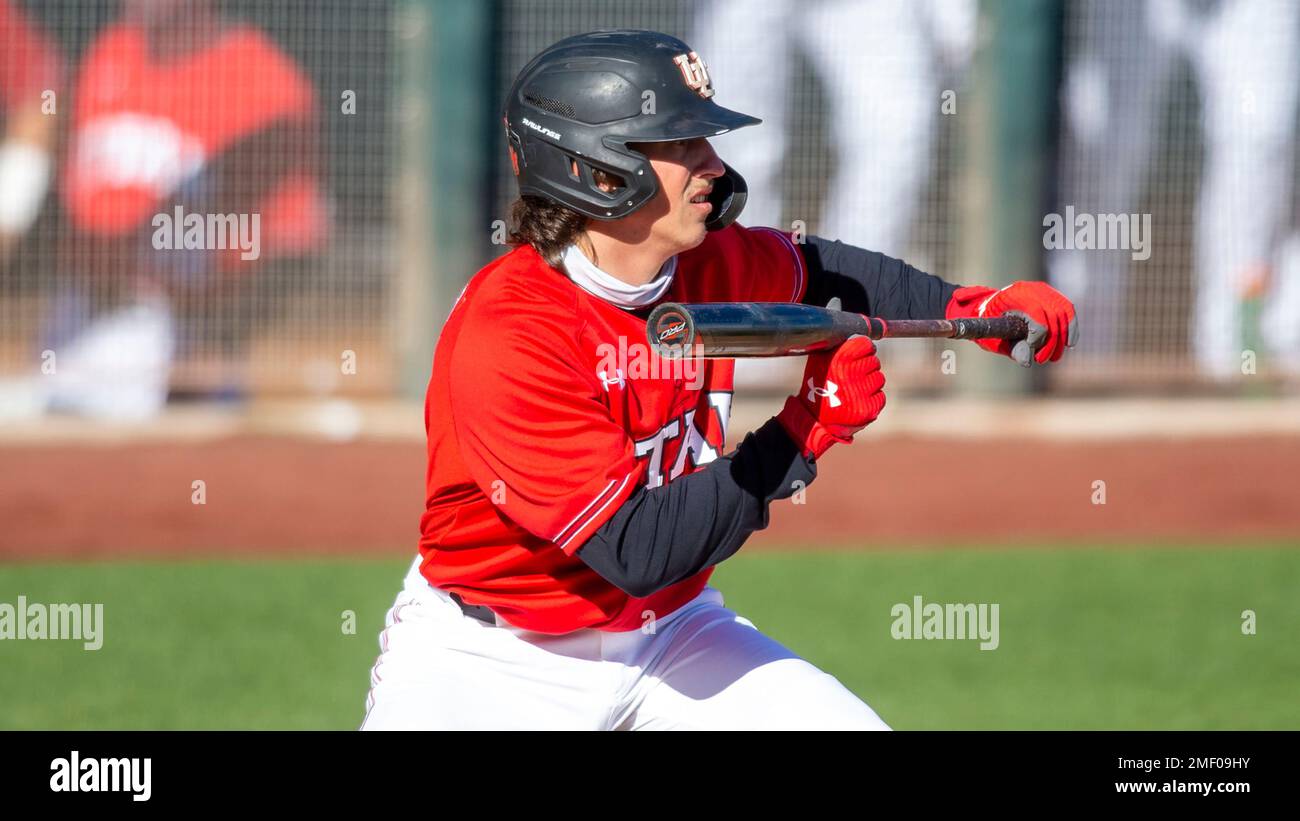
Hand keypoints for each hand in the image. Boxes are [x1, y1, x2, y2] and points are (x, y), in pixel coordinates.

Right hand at [776, 334, 885, 459]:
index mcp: (839, 359)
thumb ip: (837, 346)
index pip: (865, 344)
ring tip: (854, 389)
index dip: (864, 348)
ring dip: (869, 383)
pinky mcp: (868, 409)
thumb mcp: (818, 361)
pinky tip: (857, 401)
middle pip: (874, 361)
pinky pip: (880, 396)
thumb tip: (858, 335)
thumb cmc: (816, 386)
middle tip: (853, 376)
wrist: (813, 419)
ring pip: (879, 379)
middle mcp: (851, 375)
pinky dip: (872, 398)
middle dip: (866, 367)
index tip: (862, 352)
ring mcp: (861, 393)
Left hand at [946, 281, 1077, 365]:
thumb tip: (1029, 362)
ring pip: (1064, 312)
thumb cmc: (988, 324)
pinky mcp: (1050, 293)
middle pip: (1054, 316)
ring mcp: (1042, 288)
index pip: (1038, 319)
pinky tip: (1069, 343)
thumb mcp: (994, 338)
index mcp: (1014, 296)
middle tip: (1045, 360)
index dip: (1039, 341)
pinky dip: (1070, 326)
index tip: (1033, 356)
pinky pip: (1067, 308)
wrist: (986, 306)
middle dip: (1053, 342)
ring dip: (1064, 337)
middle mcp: (1031, 288)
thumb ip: (1012, 348)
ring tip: (1056, 357)